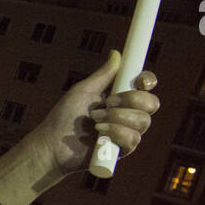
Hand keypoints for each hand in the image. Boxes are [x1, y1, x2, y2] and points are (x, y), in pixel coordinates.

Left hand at [30, 50, 158, 176]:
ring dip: (118, 117)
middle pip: (151, 103)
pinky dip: (115, 132)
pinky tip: (99, 133)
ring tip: (95, 120)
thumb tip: (117, 53)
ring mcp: (127, 133)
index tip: (140, 80)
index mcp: (120, 97)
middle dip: (131, 100)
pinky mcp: (122, 151)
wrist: (53, 145)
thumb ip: (103, 75)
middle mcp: (128, 114)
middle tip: (108, 102)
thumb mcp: (84, 90)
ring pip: (143, 121)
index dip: (148, 81)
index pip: (145, 87)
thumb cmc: (65, 116)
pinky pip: (133, 139)